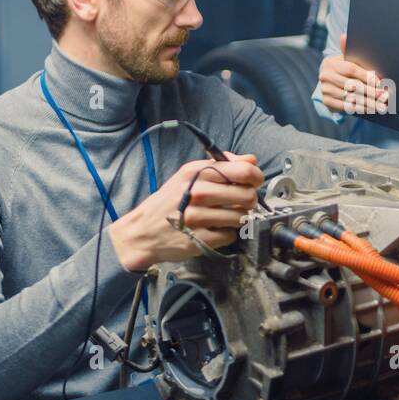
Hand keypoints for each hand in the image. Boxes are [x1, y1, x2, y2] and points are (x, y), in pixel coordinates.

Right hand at [108, 152, 263, 271]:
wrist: (142, 232)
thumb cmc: (170, 201)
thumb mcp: (189, 175)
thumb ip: (222, 165)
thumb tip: (251, 160)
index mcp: (196, 172)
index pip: (243, 171)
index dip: (255, 177)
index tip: (254, 182)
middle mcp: (197, 192)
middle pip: (247, 196)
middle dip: (248, 200)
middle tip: (238, 202)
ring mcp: (198, 217)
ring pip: (241, 217)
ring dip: (237, 218)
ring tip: (222, 216)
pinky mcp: (200, 239)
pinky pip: (230, 235)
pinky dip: (226, 233)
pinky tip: (213, 228)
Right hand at [318, 33, 388, 113]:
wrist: (329, 82)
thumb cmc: (343, 68)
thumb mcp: (346, 59)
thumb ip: (348, 50)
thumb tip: (344, 35)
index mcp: (331, 63)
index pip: (351, 69)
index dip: (367, 76)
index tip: (380, 83)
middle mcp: (325, 76)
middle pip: (352, 85)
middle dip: (371, 92)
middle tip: (384, 97)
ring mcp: (325, 89)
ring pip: (351, 97)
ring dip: (368, 103)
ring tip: (381, 106)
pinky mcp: (327, 101)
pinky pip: (346, 106)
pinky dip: (360, 108)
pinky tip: (370, 109)